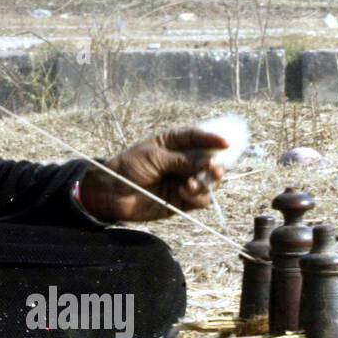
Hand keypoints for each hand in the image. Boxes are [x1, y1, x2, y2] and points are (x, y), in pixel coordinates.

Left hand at [78, 128, 228, 222]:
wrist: (111, 193)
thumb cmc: (128, 168)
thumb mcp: (154, 158)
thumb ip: (181, 160)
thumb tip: (209, 162)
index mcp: (173, 144)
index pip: (197, 138)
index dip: (212, 139)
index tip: (225, 143)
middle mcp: (182, 161)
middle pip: (209, 160)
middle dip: (216, 164)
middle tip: (215, 168)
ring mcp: (183, 181)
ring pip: (209, 181)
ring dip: (207, 182)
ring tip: (193, 182)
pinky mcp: (182, 200)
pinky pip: (201, 199)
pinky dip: (198, 196)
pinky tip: (185, 192)